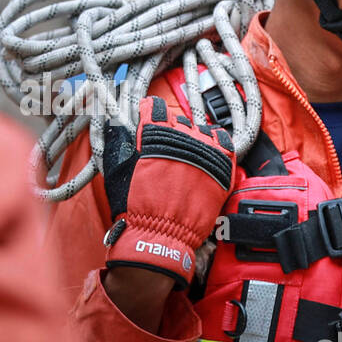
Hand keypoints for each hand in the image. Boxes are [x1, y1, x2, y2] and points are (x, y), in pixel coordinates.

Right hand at [101, 95, 234, 287]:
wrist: (162, 233)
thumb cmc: (138, 206)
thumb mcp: (118, 172)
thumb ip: (118, 143)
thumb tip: (116, 125)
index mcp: (155, 136)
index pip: (155, 108)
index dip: (151, 110)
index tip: (149, 114)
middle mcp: (182, 139)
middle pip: (179, 120)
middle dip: (171, 128)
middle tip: (165, 144)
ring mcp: (204, 152)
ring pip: (202, 129)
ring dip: (193, 136)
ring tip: (187, 152)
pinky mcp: (221, 167)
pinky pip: (225, 142)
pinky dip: (217, 142)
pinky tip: (209, 148)